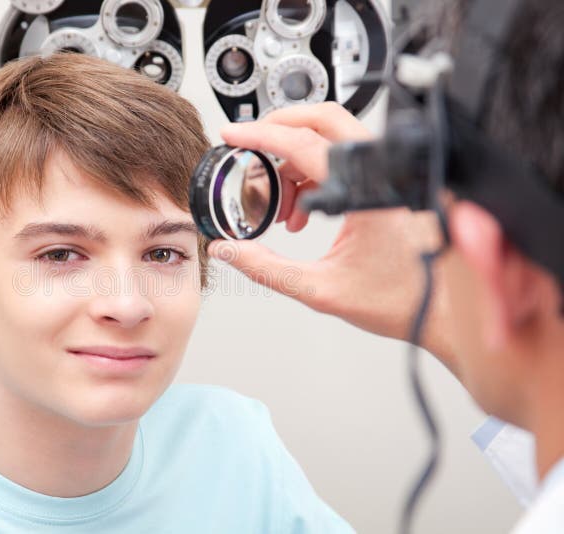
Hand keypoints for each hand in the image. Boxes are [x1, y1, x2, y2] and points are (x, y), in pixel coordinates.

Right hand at [210, 103, 455, 370]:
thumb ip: (266, 268)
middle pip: (323, 121)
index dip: (261, 136)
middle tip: (249, 145)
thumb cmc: (397, 300)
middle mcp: (381, 176)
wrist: (437, 312)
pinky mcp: (382, 186)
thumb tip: (229, 251)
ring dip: (292, 163)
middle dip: (279, 129)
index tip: (234, 134)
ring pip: (328, 141)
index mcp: (367, 194)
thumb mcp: (320, 288)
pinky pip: (339, 162)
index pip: (305, 145)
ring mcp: (384, 177)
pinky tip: (298, 215)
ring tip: (278, 207)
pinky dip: (310, 177)